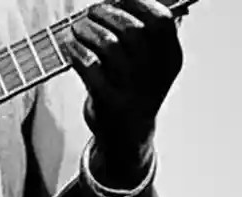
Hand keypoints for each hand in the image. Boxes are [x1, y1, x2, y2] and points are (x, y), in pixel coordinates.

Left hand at [65, 0, 182, 150]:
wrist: (126, 138)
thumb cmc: (133, 89)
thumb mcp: (151, 64)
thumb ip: (147, 33)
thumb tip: (125, 0)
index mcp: (171, 59)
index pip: (162, 20)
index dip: (138, 2)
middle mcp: (156, 75)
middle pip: (132, 29)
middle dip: (107, 13)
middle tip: (92, 12)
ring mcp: (133, 91)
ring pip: (109, 45)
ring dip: (88, 30)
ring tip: (77, 28)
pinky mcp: (110, 104)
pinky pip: (90, 67)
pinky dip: (76, 50)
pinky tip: (70, 47)